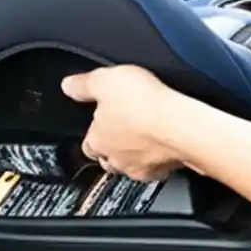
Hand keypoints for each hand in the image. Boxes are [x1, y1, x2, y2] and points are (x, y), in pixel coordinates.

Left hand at [61, 66, 187, 180]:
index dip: (94, 132)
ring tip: (146, 136)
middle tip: (124, 130)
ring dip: (136, 154)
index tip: (100, 122)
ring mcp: (142, 167)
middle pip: (109, 159)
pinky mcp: (166, 170)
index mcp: (97, 140)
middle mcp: (117, 159)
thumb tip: (68, 85)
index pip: (87, 144)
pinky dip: (160, 158)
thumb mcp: (104, 80)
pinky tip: (167, 143)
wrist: (182, 125)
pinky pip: (159, 168)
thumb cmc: (145, 104)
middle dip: (114, 147)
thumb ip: (83, 85)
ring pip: (133, 165)